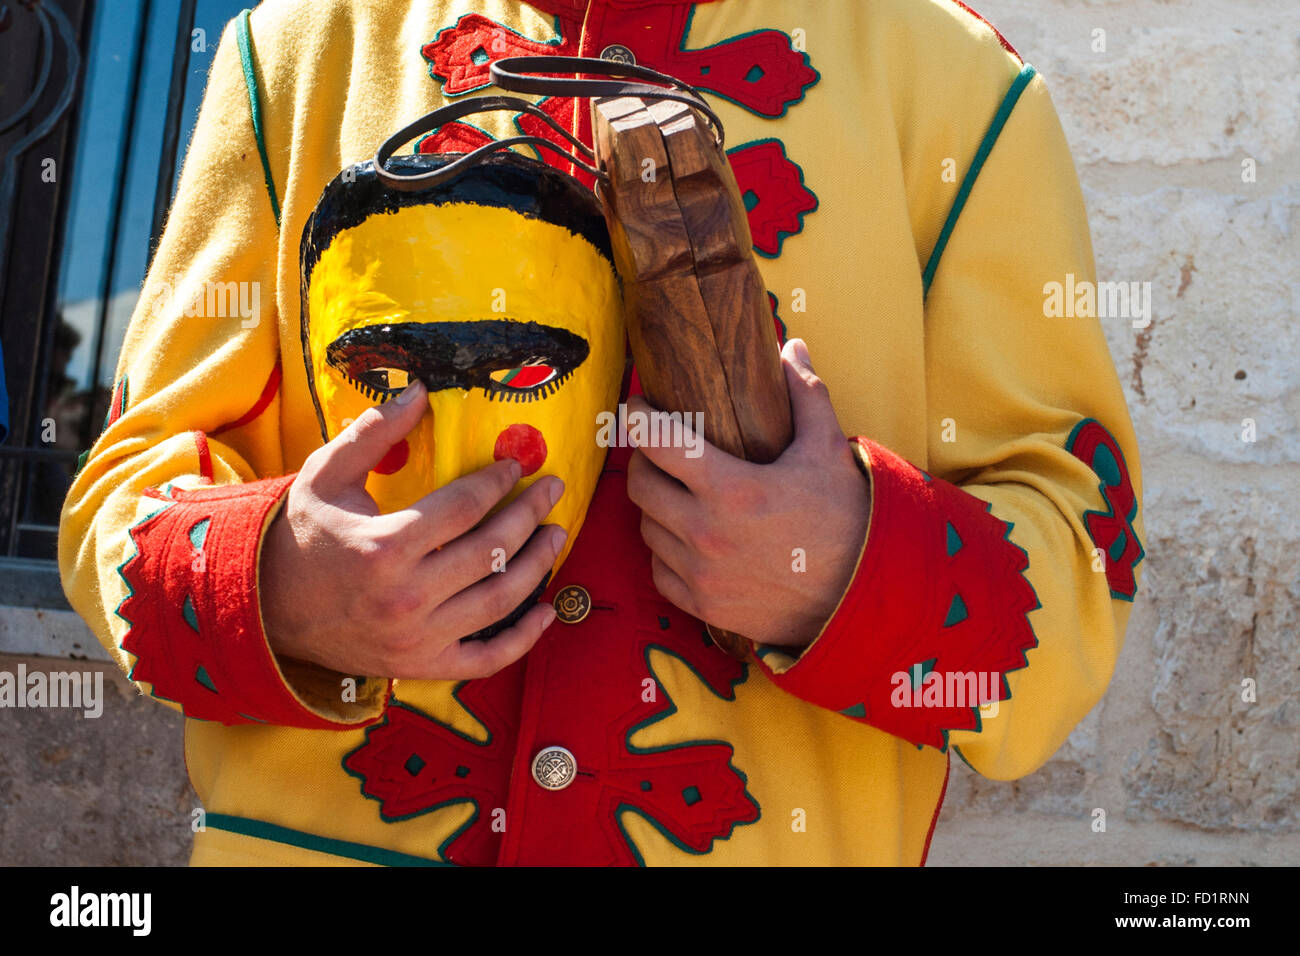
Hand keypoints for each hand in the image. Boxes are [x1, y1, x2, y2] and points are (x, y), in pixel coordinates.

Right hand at [260, 379, 564, 679]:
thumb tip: (421, 391)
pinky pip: (487, 658)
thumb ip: (374, 432)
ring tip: (557, 534)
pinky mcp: (423, 665)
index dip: (498, 482)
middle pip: (493, 551)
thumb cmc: (303, 535)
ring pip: (501, 601)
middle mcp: (407, 596)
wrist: (267, 608)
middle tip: (554, 490)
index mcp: (385, 546)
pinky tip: (549, 610)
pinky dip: (525, 639)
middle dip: (530, 514)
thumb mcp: (326, 475)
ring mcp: (418, 637)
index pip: (464, 508)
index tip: (516, 464)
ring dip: (540, 566)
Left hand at [626, 338, 870, 648]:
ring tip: (675, 491)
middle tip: (659, 450)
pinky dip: (664, 550)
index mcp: (731, 489)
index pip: (658, 442)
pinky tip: (684, 536)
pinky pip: (658, 569)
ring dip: (654, 506)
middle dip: (644, 460)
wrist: (861, 594)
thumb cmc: (845, 519)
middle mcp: (706, 533)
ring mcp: (701, 573)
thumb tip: (792, 347)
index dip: (638, 417)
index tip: (638, 406)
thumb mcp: (828, 451)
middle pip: (640, 484)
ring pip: (646, 527)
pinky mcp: (703, 605)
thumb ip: (806, 395)